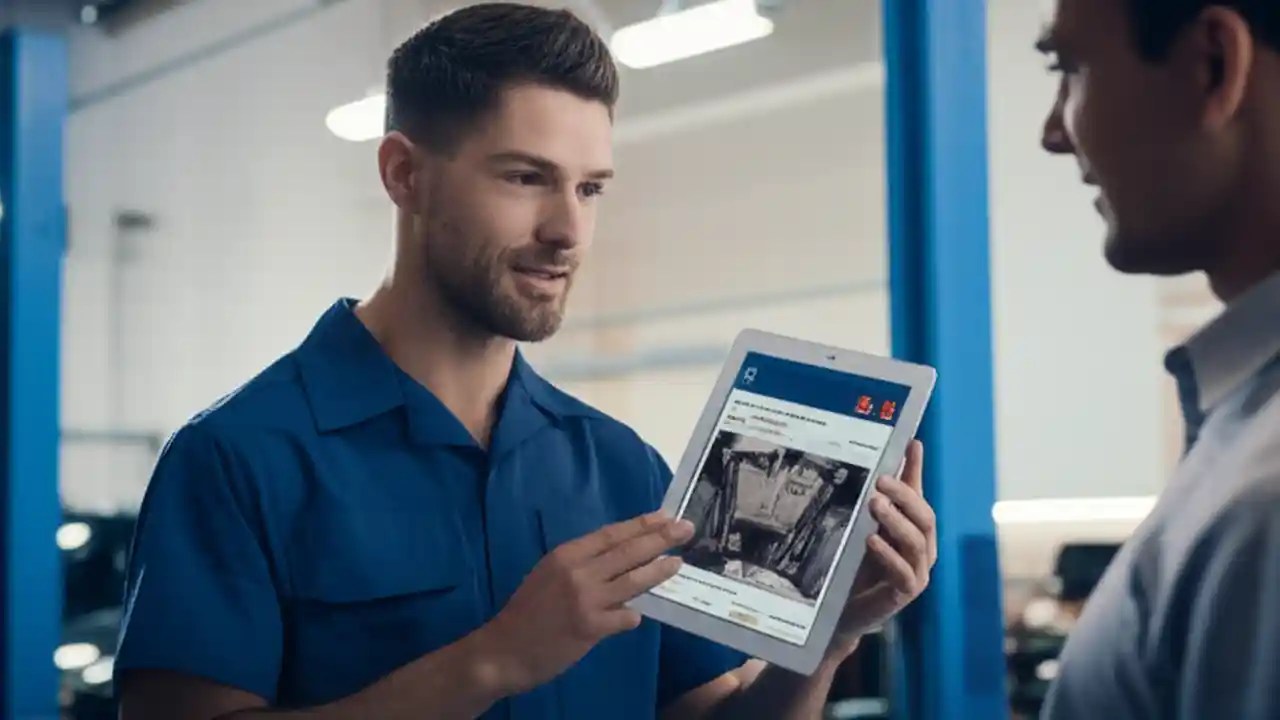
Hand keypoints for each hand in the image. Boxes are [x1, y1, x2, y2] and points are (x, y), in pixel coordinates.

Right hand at [471, 511, 692, 694]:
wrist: (503, 649)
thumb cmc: (527, 611)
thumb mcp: (549, 574)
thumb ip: (582, 565)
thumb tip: (620, 559)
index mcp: (566, 554)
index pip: (611, 534)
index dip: (641, 525)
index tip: (665, 516)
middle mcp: (577, 572)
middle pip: (627, 551)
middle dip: (660, 539)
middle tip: (686, 529)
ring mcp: (585, 599)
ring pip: (632, 580)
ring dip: (658, 571)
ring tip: (678, 563)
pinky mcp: (590, 627)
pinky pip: (624, 618)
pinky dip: (634, 615)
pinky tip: (640, 615)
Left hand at [829, 440, 935, 659]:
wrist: (843, 610)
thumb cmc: (858, 564)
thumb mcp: (866, 526)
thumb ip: (880, 498)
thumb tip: (885, 459)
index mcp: (916, 530)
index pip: (919, 495)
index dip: (916, 470)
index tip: (911, 443)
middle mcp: (923, 549)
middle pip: (924, 517)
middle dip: (904, 496)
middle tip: (880, 481)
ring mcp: (917, 572)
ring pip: (916, 541)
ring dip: (895, 520)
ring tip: (874, 504)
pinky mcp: (905, 593)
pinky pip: (904, 572)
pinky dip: (889, 554)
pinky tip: (872, 540)